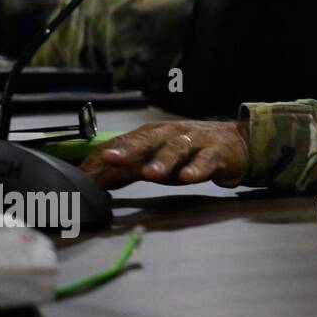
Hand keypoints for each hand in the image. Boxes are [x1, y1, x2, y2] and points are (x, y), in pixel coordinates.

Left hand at [80, 120, 249, 188]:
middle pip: (147, 139)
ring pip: (177, 149)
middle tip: (111, 159)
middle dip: (129, 148)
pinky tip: (189, 177)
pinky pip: (206, 161)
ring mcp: (194, 142)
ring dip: (163, 160)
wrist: (235, 144)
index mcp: (151, 135)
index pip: (121, 143)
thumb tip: (90, 182)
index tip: (82, 176)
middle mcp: (170, 134)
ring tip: (150, 174)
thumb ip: (124, 171)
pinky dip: (198, 168)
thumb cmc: (188, 153)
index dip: (102, 159)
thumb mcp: (154, 161)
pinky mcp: (217, 154)